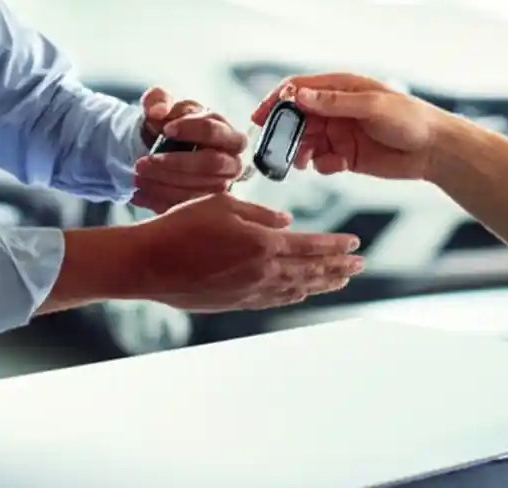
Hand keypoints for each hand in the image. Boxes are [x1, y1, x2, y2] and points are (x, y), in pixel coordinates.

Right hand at [126, 193, 363, 311]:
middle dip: (338, 268)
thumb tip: (287, 222)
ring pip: (296, 289)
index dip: (336, 246)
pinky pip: (274, 300)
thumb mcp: (223, 204)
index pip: (311, 245)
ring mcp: (249, 291)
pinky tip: (302, 292)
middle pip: (310, 271)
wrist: (147, 263)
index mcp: (262, 243)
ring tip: (340, 281)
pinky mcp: (234, 302)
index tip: (356, 244)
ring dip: (320, 284)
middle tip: (359, 266)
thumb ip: (260, 213)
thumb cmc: (180, 226)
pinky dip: (294, 295)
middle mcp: (261, 271)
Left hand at [133, 88, 247, 212]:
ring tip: (137, 175)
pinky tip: (138, 194)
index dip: (191, 129)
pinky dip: (159, 200)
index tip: (166, 129)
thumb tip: (159, 111)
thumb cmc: (169, 124)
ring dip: (164, 182)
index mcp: (225, 133)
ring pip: (199, 188)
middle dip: (177, 162)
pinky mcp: (205, 204)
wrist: (160, 150)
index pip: (215, 130)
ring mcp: (220, 186)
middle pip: (212, 163)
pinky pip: (186, 206)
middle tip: (146, 160)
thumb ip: (158, 99)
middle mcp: (230, 161)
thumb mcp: (160, 104)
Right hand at [251, 73, 445, 180]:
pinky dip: (321, 165)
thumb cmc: (410, 119)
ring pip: (306, 141)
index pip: (298, 88)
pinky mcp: (346, 155)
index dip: (276, 101)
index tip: (261, 117)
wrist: (434, 150)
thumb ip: (336, 103)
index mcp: (341, 88)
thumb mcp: (373, 106)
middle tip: (278, 149)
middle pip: (297, 118)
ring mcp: (340, 132)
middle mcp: (336, 109)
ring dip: (301, 152)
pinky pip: (321, 160)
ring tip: (305, 162)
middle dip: (286, 133)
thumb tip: (300, 96)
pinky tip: (335, 166)